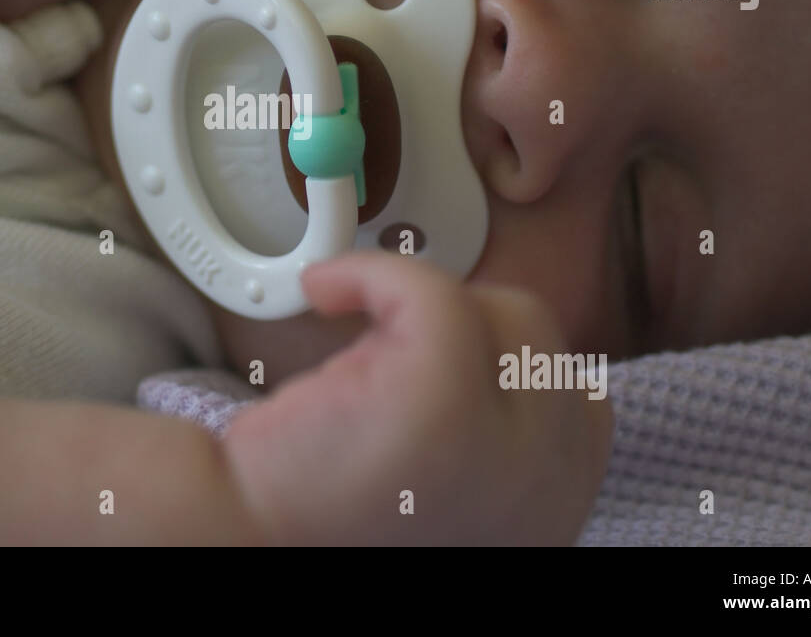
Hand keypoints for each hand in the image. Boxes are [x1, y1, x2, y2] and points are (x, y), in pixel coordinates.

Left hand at [222, 251, 613, 544]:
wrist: (234, 537)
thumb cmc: (314, 515)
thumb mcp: (441, 484)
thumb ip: (490, 442)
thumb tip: (498, 366)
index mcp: (545, 513)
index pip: (576, 407)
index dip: (504, 367)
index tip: (440, 360)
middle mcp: (547, 491)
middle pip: (545, 349)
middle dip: (468, 326)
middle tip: (386, 344)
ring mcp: (505, 449)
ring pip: (509, 315)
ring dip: (428, 303)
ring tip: (356, 324)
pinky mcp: (442, 401)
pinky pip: (435, 294)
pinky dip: (376, 273)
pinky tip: (325, 291)